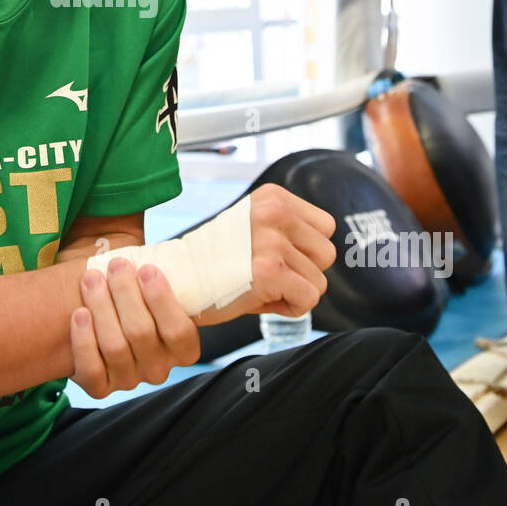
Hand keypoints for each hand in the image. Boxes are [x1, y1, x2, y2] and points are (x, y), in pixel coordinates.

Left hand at [69, 258, 200, 399]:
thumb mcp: (154, 288)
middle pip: (141, 333)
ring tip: (91, 278)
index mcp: (182, 348)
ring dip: (101, 307)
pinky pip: (92, 370)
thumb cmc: (136, 296)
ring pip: (115, 347)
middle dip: (125, 293)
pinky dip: (83, 341)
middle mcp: (159, 368)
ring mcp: (130, 380)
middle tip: (115, 265)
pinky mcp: (101, 387)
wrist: (106, 317)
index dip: (162, 300)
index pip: (179, 331)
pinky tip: (79, 314)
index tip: (146, 269)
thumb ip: (158, 279)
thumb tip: (161, 252)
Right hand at [192, 182, 336, 327]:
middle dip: (303, 272)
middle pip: (327, 254)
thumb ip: (290, 230)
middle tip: (267, 275)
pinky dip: (289, 308)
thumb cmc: (217, 260)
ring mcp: (272, 242)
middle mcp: (274, 213)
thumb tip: (328, 252)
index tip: (273, 256)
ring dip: (294, 291)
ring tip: (260, 286)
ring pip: (319, 281)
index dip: (305, 250)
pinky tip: (261, 299)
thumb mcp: (254, 226)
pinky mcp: (270, 272)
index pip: (326, 227)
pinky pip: (309, 299)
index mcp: (273, 197)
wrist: (178, 278)